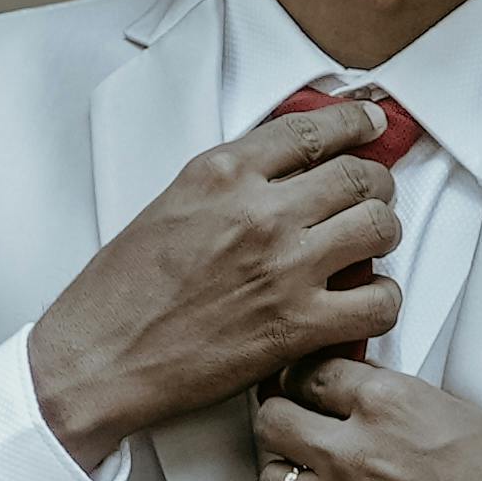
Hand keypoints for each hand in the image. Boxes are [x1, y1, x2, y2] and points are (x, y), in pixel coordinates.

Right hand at [24, 103, 403, 462]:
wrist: (98, 359)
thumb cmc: (123, 291)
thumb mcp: (171, 204)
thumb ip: (230, 181)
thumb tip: (285, 167)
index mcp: (221, 174)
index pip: (312, 128)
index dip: (354, 122)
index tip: (371, 122)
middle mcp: (258, 212)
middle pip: (359, 174)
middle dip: (376, 183)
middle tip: (373, 195)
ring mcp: (283, 268)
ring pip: (379, 227)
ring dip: (383, 234)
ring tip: (368, 246)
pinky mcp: (297, 325)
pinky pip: (379, 300)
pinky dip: (382, 298)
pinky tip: (364, 300)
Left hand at [251, 360, 481, 480]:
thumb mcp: (453, 410)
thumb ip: (392, 401)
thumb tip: (355, 397)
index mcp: (387, 402)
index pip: (308, 372)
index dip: (307, 380)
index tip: (308, 387)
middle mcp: (356, 451)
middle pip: (273, 420)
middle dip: (286, 419)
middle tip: (300, 425)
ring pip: (272, 480)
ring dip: (289, 474)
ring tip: (315, 475)